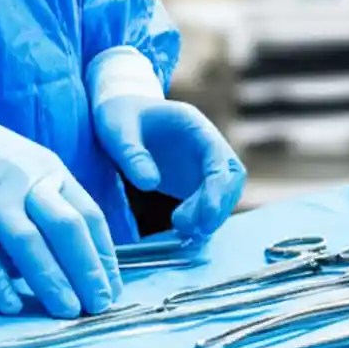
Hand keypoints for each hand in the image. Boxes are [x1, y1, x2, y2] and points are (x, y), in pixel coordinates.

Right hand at [0, 120, 121, 317]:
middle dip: (87, 271)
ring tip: (67, 311)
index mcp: (52, 172)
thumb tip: (78, 254)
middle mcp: (28, 182)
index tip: (113, 286)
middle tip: (99, 305)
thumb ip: (54, 204)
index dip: (104, 255)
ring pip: (28, 243)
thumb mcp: (31, 167)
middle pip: (67, 229)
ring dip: (51, 280)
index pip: (90, 216)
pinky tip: (11, 305)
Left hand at [93, 97, 244, 239]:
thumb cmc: (120, 116)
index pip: (220, 158)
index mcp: (196, 127)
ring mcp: (204, 164)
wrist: (122, 113)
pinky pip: (210, 202)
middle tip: (188, 228)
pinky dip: (202, 219)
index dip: (218, 188)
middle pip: (232, 178)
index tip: (204, 215)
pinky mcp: (195, 180)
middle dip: (218, 206)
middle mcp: (208, 146)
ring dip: (212, 215)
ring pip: (225, 193)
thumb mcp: (117, 129)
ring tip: (183, 233)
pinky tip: (183, 233)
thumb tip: (150, 184)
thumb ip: (132, 154)